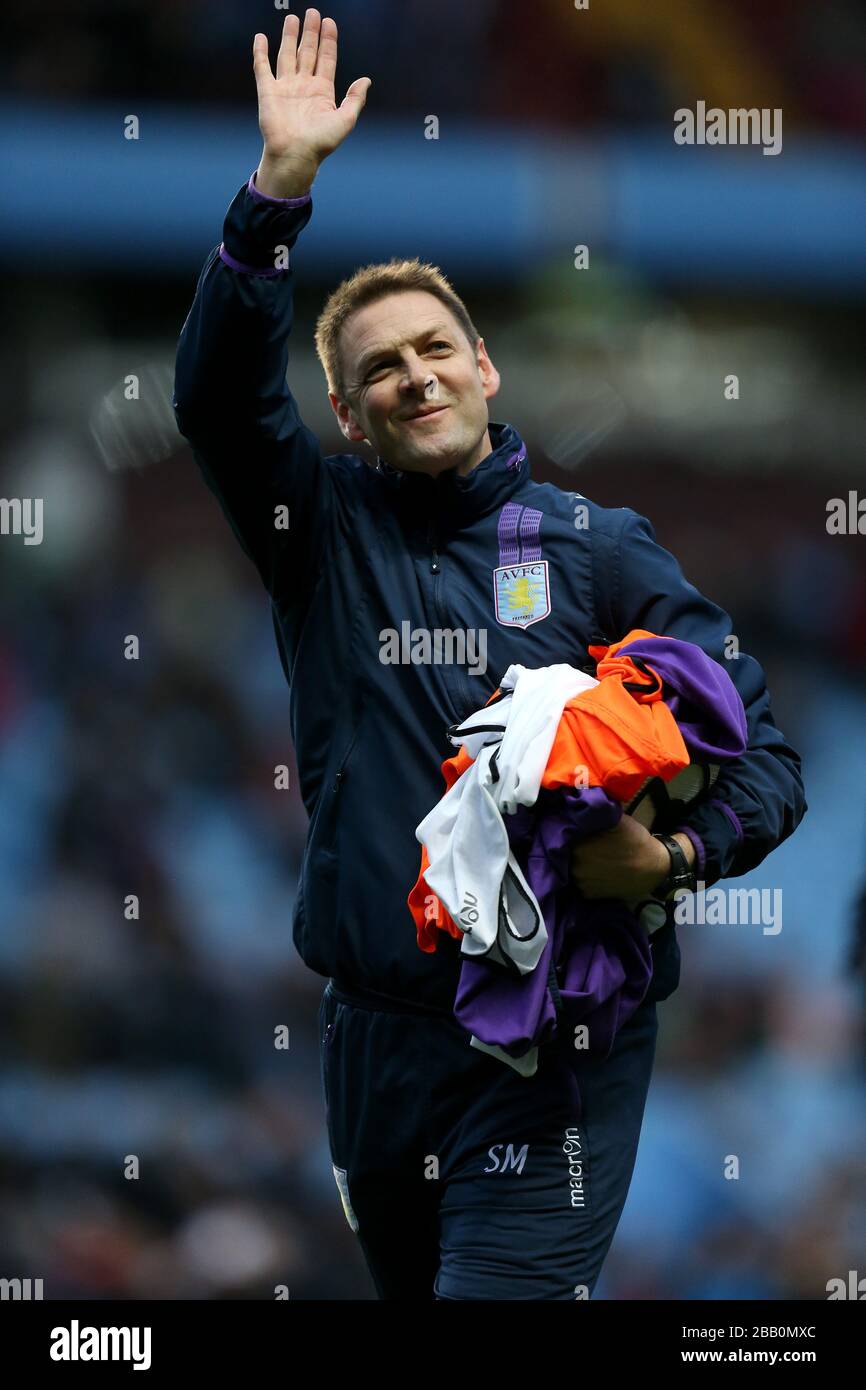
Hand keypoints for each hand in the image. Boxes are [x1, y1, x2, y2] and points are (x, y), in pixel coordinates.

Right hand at [253, 10, 371, 196]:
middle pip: (308, 52)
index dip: (328, 41)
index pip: (326, 59)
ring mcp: (285, 87)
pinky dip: (261, 52)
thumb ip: (355, 99)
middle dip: (310, 32)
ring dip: (289, 36)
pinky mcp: (268, 92)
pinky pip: (263, 67)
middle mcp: (304, 86)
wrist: (295, 155)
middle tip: (313, 12)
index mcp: (322, 91)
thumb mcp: (345, 120)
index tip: (329, 22)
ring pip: (287, 55)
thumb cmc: (321, 143)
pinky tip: (261, 37)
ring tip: (292, 18)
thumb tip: (366, 80)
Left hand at [570, 815, 694, 899]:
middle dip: (567, 846)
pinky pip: (576, 882)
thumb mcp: (615, 820)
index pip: (560, 835)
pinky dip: (580, 875)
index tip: (570, 826)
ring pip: (567, 868)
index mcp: (578, 847)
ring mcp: (580, 883)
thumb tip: (575, 806)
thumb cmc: (635, 841)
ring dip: (572, 862)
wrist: (654, 868)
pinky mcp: (587, 895)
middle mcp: (574, 867)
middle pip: (562, 853)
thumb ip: (593, 815)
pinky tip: (591, 868)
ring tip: (586, 855)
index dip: (564, 830)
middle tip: (579, 840)